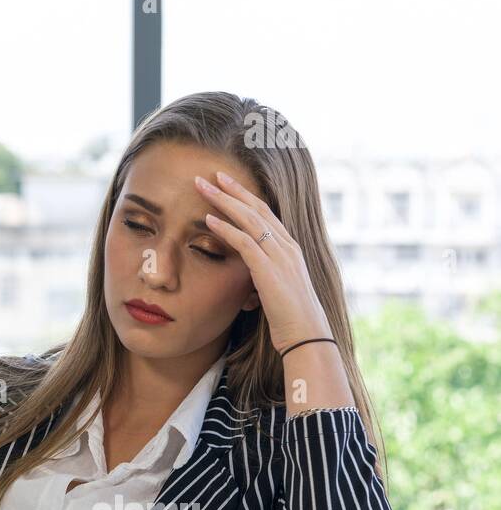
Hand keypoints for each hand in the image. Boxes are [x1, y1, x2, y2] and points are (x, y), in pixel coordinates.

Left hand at [194, 170, 332, 352]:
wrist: (305, 335)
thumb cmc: (289, 316)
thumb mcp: (275, 287)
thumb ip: (263, 272)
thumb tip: (248, 270)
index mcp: (289, 248)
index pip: (265, 213)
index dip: (245, 196)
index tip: (225, 183)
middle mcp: (287, 246)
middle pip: (256, 208)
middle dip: (233, 190)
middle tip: (210, 175)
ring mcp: (280, 256)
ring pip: (249, 219)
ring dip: (224, 201)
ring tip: (203, 188)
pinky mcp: (269, 270)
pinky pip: (244, 242)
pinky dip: (225, 229)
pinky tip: (208, 220)